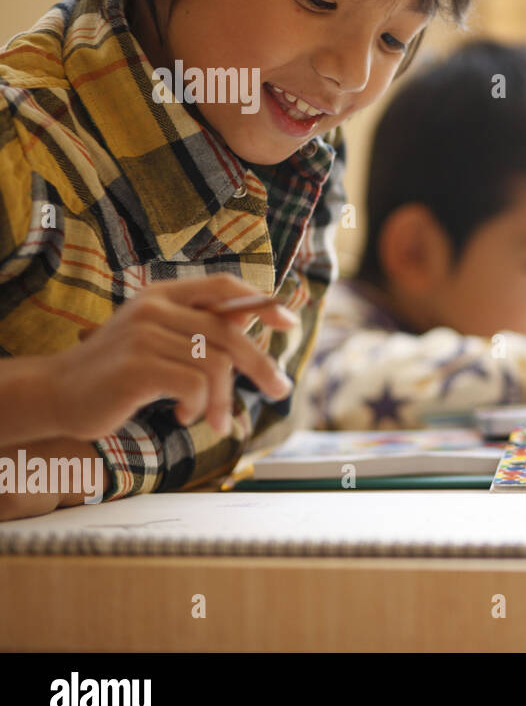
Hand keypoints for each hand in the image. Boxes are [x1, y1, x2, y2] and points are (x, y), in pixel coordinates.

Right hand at [43, 274, 297, 440]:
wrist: (55, 394)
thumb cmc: (117, 371)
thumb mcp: (161, 341)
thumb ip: (201, 329)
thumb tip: (255, 321)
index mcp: (163, 295)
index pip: (223, 287)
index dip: (261, 302)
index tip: (290, 323)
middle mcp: (154, 307)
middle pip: (230, 332)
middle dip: (261, 365)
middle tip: (280, 389)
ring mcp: (143, 334)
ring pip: (216, 363)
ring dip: (224, 398)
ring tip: (214, 419)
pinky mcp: (136, 366)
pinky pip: (195, 385)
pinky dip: (199, 406)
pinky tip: (186, 416)